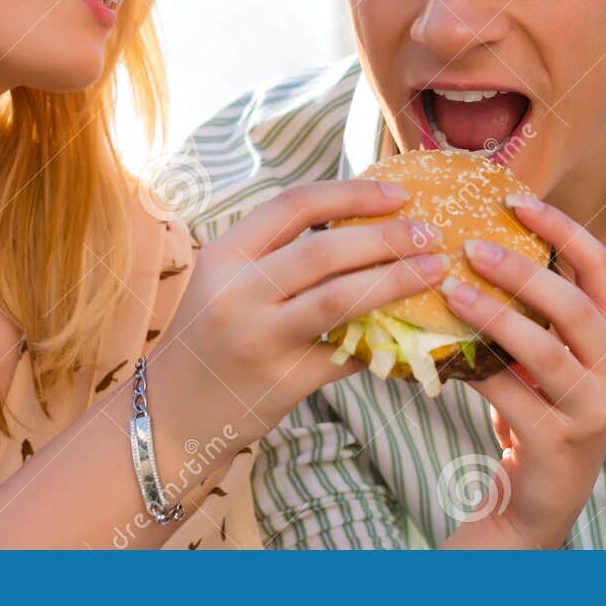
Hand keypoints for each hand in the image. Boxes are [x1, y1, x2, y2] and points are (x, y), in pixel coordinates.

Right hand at [149, 179, 448, 450]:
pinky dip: (383, 341)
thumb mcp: (227, 280)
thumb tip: (364, 224)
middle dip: (388, 238)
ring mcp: (258, 340)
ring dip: (397, 281)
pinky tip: (410, 331)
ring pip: (342, 300)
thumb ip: (278, 253)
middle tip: (430, 234)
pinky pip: (346, 355)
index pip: (295, 205)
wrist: (170, 412)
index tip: (399, 194)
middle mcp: (236, 293)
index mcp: (225, 254)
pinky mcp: (281, 382)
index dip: (352, 193)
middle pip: (326, 251)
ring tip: (434, 270)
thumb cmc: (210, 335)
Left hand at [440, 193, 605, 549]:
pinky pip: (508, 395)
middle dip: (521, 270)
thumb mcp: (550, 354)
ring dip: (493, 316)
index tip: (516, 200)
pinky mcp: (556, 441)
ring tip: (451, 291)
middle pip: (573, 306)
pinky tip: (441, 350)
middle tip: (471, 246)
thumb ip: (536, 310)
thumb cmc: (539, 406)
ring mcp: (592, 410)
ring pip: (542, 351)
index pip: (601, 265)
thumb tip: (478, 236)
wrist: (540, 498)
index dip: (561, 227)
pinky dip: (472, 369)